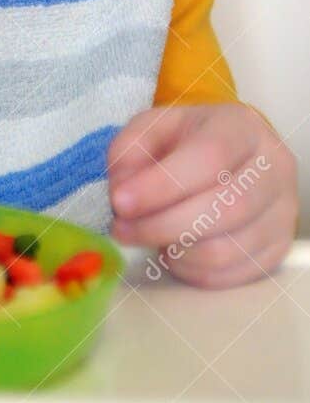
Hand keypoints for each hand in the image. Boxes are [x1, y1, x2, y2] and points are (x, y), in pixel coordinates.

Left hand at [107, 102, 297, 287]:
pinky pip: (231, 274)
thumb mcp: (153, 128)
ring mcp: (282, 211)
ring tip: (150, 237)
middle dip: (161, 225)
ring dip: (175, 251)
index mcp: (242, 127)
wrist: (230, 156)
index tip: (120, 202)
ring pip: (226, 249)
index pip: (209, 157)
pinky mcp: (278, 248)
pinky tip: (174, 252)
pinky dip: (193, 271)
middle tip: (122, 229)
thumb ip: (129, 150)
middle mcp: (273, 168)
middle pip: (223, 208)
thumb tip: (123, 191)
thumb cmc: (188, 141)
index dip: (161, 185)